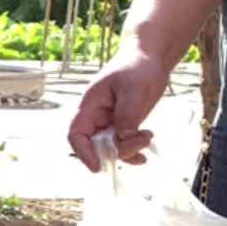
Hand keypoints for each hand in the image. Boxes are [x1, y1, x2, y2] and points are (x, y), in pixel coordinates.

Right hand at [68, 48, 168, 170]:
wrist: (150, 58)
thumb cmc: (138, 67)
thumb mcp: (134, 89)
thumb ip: (127, 114)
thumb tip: (123, 137)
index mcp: (90, 105)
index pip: (76, 134)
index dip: (83, 152)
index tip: (98, 166)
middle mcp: (96, 116)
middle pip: (95, 145)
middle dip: (116, 151)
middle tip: (141, 142)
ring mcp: (109, 121)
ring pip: (111, 147)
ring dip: (129, 149)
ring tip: (149, 136)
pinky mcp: (123, 124)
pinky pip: (123, 144)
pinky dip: (133, 151)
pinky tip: (145, 154)